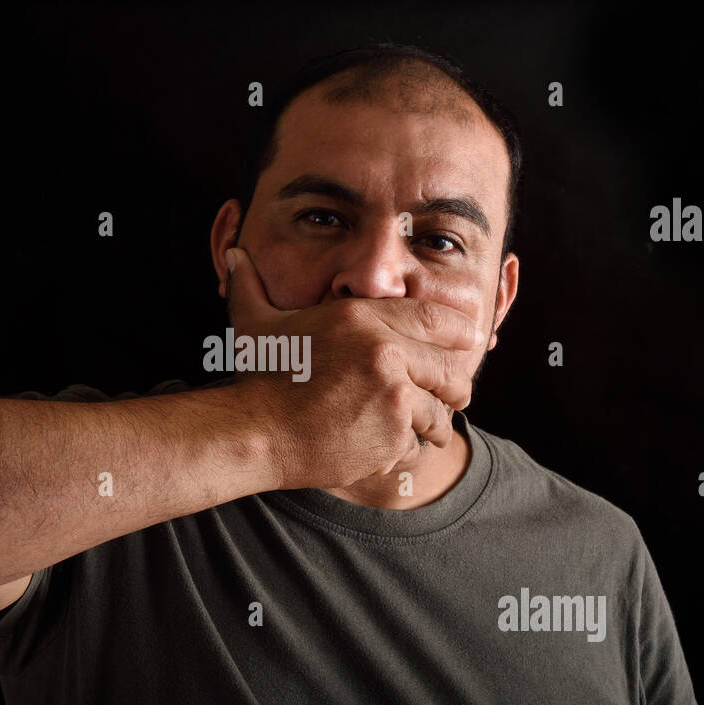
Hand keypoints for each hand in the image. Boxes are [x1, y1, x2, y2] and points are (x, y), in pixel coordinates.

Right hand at [225, 246, 482, 489]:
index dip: (461, 331)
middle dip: (454, 388)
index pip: (437, 319)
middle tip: (451, 398)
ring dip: (430, 424)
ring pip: (438, 412)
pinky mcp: (393, 434)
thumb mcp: (257, 325)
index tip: (470, 340)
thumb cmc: (259, 379)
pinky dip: (404, 450)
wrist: (256, 432)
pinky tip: (382, 449)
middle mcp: (385, 351)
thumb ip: (251, 287)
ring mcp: (393, 395)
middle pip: (451, 370)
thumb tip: (233, 254)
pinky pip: (416, 444)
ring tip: (421, 430)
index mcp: (363, 319)